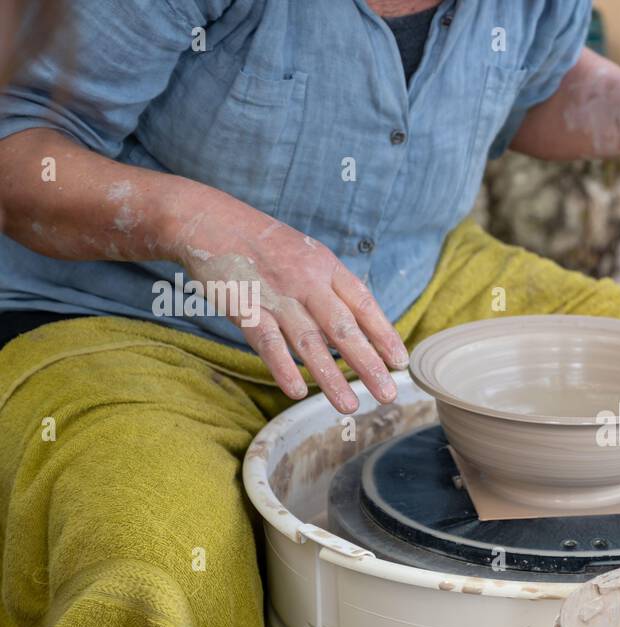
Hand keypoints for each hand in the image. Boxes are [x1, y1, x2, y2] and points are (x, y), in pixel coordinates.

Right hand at [171, 195, 407, 413]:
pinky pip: (267, 341)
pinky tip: (296, 391)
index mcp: (326, 267)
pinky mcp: (245, 306)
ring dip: (330, 376)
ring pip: (308, 341)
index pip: (363, 303)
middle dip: (368, 363)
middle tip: (388, 394)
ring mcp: (276, 294)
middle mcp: (306, 280)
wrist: (210, 220)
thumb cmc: (265, 245)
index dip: (384, 333)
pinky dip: (282, 366)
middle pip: (343, 327)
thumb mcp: (308, 255)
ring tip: (350, 405)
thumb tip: (358, 327)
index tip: (400, 362)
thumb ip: (331, 288)